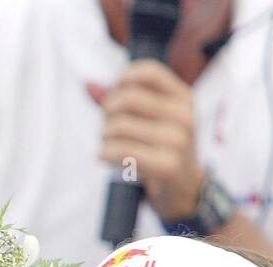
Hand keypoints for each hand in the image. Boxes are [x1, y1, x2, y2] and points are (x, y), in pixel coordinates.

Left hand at [91, 60, 204, 222]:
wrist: (183, 189)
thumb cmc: (160, 149)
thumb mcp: (152, 119)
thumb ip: (121, 100)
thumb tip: (88, 85)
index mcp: (183, 98)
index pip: (149, 72)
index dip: (123, 79)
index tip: (114, 93)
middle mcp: (184, 116)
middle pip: (128, 99)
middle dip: (108, 111)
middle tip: (107, 126)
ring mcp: (177, 141)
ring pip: (120, 126)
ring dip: (104, 136)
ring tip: (108, 144)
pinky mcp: (167, 165)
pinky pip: (121, 151)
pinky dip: (105, 152)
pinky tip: (104, 155)